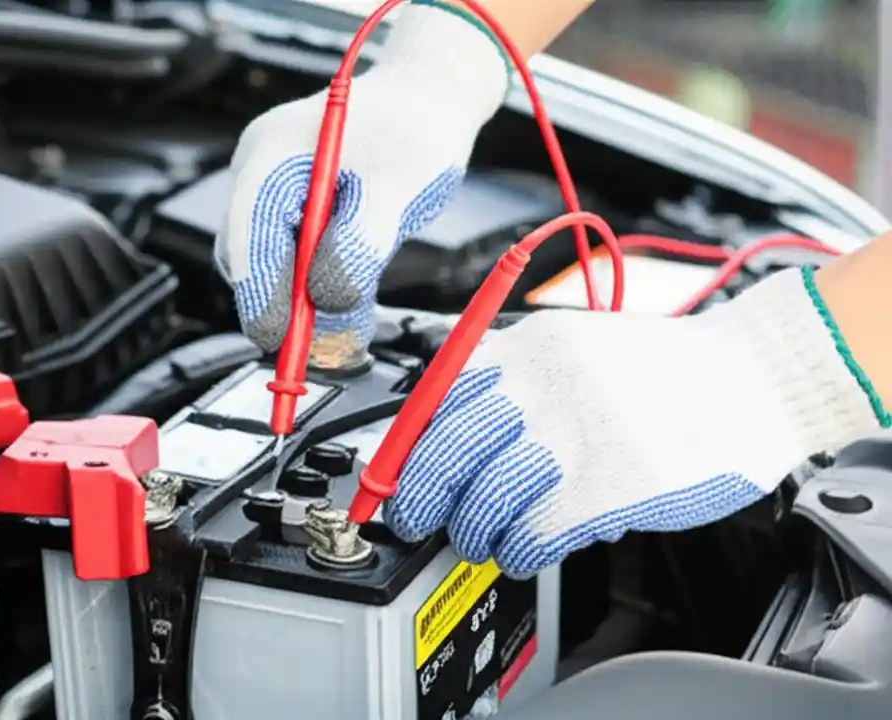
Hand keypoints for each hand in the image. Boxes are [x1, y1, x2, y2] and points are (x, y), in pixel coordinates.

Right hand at [215, 2, 508, 351]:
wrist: (428, 102)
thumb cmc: (417, 127)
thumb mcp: (402, 184)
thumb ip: (363, 239)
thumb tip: (328, 296)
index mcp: (275, 150)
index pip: (248, 226)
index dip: (257, 285)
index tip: (275, 334)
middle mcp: (261, 171)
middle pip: (247, 252)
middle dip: (279, 302)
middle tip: (318, 346)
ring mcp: (273, 193)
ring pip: (269, 264)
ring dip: (303, 303)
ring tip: (348, 330)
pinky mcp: (292, 214)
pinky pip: (291, 262)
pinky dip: (318, 291)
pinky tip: (351, 312)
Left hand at [384, 267, 885, 576]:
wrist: (753, 377)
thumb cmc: (663, 370)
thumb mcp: (572, 344)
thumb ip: (510, 375)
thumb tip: (438, 426)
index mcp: (527, 347)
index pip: (435, 399)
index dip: (404, 448)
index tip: (391, 474)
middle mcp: (543, 387)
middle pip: (443, 452)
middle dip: (417, 497)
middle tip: (415, 517)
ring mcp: (575, 439)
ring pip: (481, 502)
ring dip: (472, 532)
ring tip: (483, 538)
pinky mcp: (607, 489)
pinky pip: (532, 535)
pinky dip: (518, 552)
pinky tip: (526, 549)